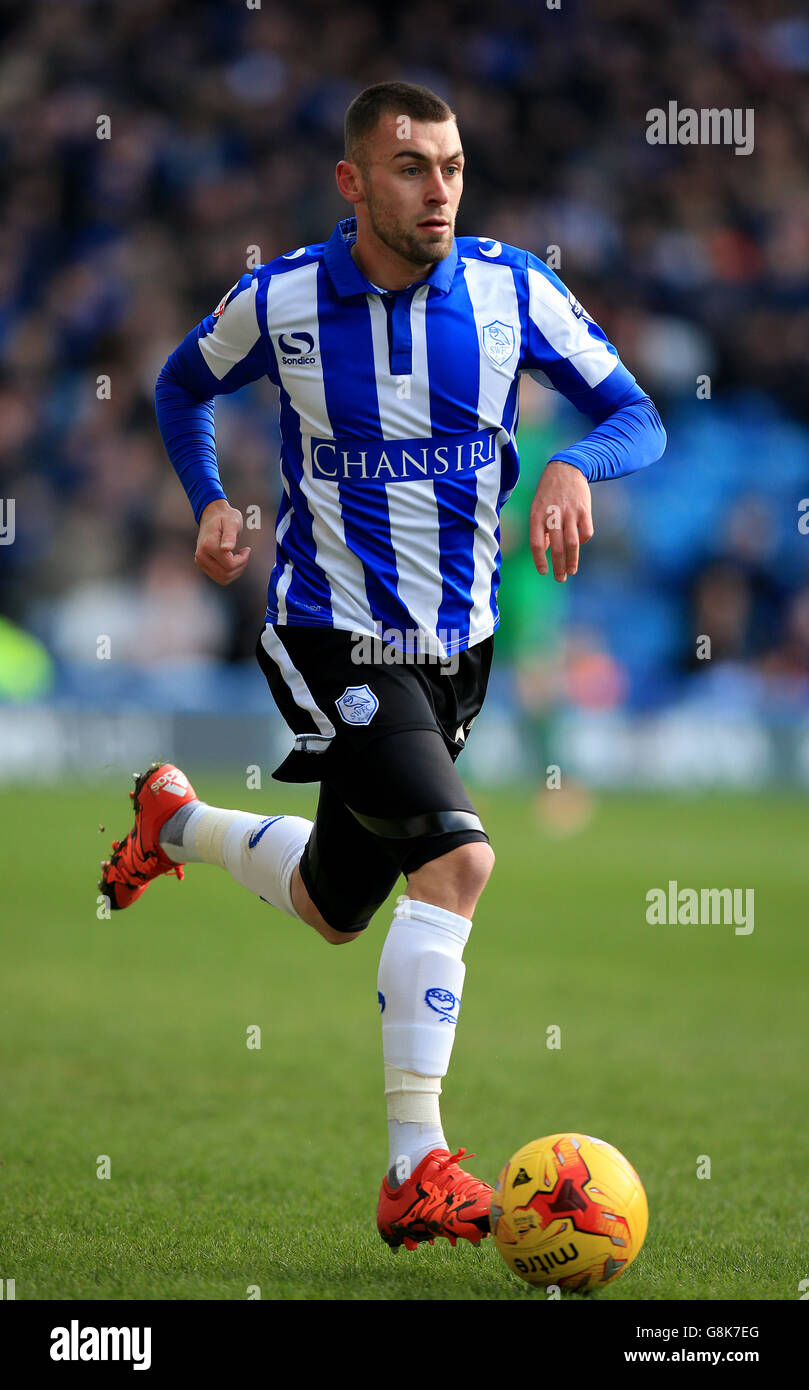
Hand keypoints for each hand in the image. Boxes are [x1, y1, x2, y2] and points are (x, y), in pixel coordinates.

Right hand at [194, 500, 250, 584]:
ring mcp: (200, 562)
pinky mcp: (203, 565)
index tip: (247, 549)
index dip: (242, 560)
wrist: (212, 515)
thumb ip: (230, 535)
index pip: (230, 565)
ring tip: (239, 556)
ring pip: (224, 579)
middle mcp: (200, 556)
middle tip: (244, 552)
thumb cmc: (225, 517)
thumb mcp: (232, 522)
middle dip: (240, 566)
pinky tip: (233, 560)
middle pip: (227, 574)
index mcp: (208, 546)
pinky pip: (220, 578)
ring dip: (236, 571)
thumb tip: (226, 548)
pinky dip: (230, 572)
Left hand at [529, 461, 593, 581]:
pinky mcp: (584, 510)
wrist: (565, 469)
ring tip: (571, 571)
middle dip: (558, 566)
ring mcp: (569, 512)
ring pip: (572, 543)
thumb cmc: (548, 493)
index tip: (544, 572)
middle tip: (560, 578)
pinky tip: (580, 543)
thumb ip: (540, 529)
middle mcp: (552, 515)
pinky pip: (586, 531)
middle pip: (556, 547)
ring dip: (572, 560)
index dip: (540, 560)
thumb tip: (545, 550)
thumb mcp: (537, 508)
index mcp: (537, 516)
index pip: (536, 544)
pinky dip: (584, 540)